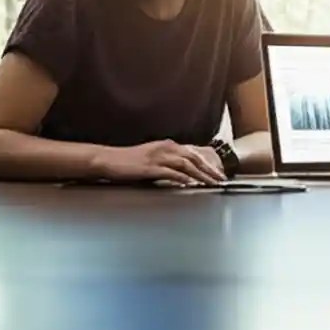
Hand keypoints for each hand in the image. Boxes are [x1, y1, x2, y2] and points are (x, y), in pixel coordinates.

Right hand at [93, 140, 225, 185]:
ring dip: (200, 174)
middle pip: (194, 158)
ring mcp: (157, 157)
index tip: (218, 173)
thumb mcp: (152, 156)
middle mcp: (165, 148)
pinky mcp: (149, 167)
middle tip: (221, 180)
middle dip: (209, 169)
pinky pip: (170, 172)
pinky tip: (191, 183)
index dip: (208, 163)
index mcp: (167, 145)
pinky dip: (182, 177)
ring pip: (185, 165)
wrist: (107, 159)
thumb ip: (168, 162)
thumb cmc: (128, 161)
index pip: (193, 154)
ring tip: (211, 183)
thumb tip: (184, 172)